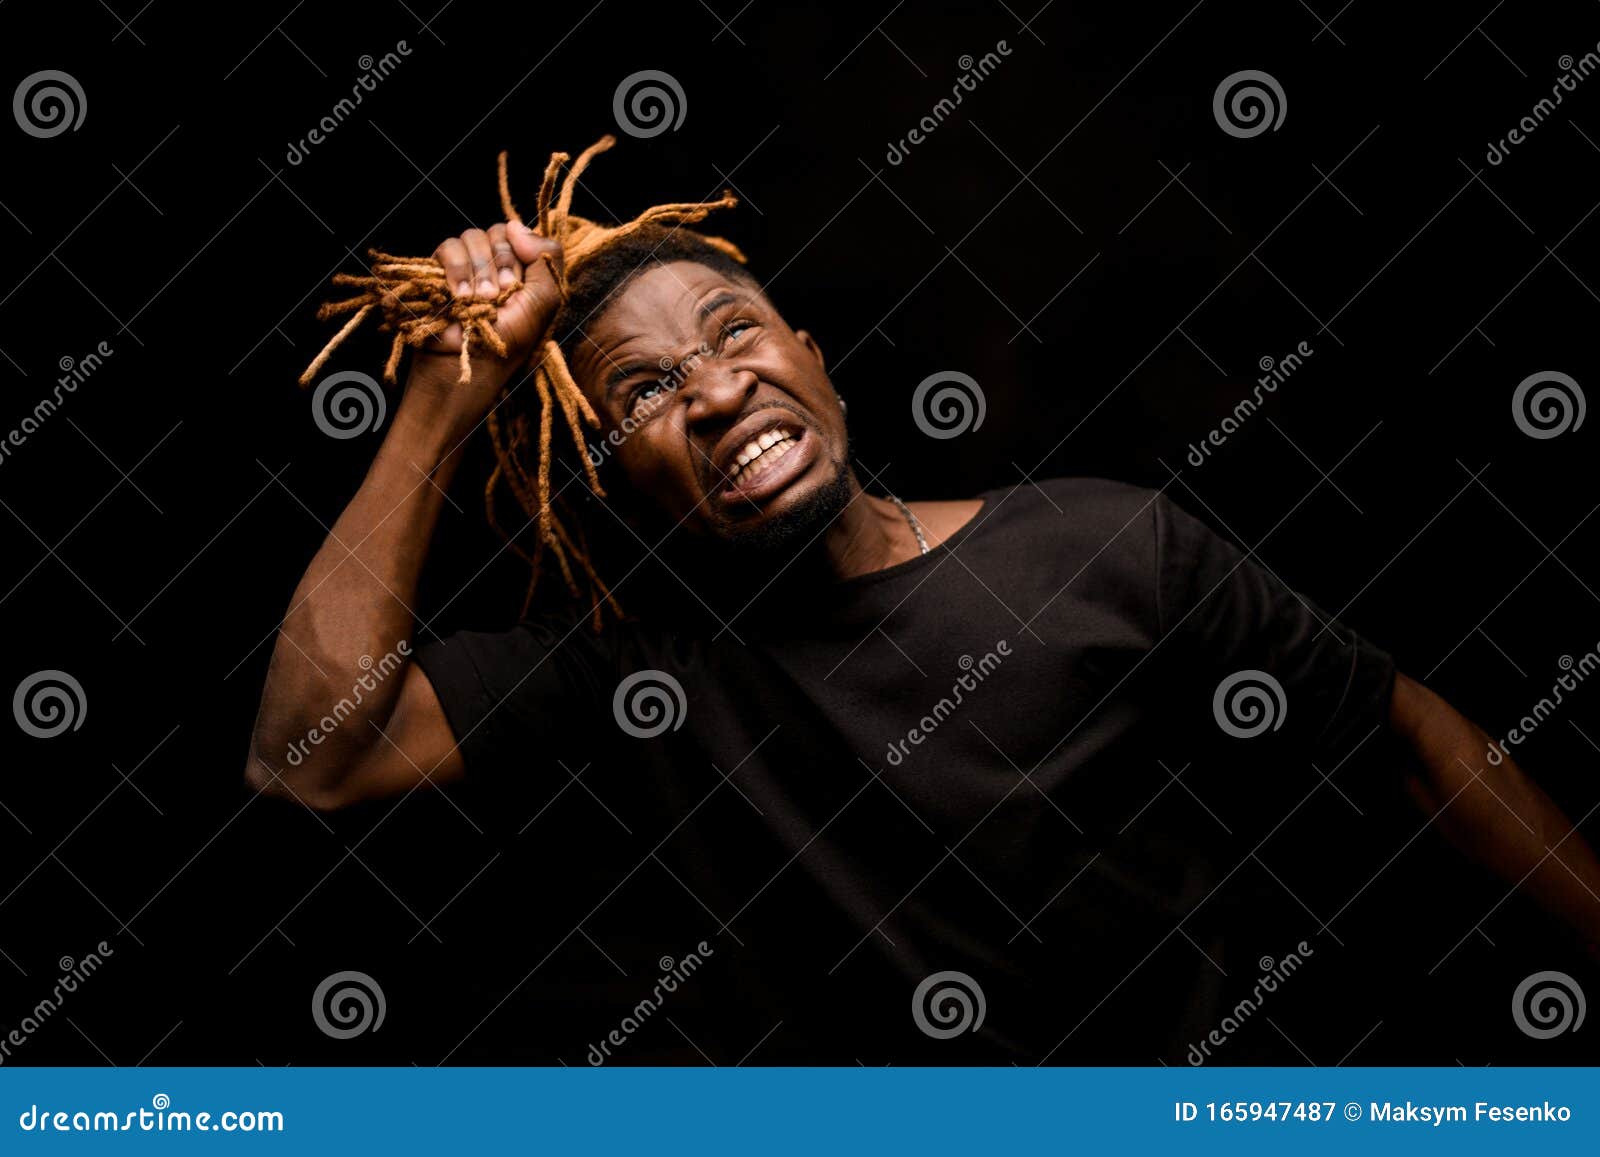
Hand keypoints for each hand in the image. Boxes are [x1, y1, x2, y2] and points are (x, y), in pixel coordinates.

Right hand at [406, 220, 563, 406]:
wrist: (469, 365)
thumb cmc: (510, 340)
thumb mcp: (545, 302)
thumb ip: (547, 258)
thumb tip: (517, 224)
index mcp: (521, 270)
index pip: (520, 236)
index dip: (517, 254)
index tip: (513, 286)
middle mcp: (494, 265)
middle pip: (497, 232)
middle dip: (497, 263)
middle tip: (496, 296)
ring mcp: (466, 266)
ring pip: (471, 236)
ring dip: (477, 269)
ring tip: (477, 300)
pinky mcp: (438, 271)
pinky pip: (447, 247)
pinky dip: (455, 268)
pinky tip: (459, 295)